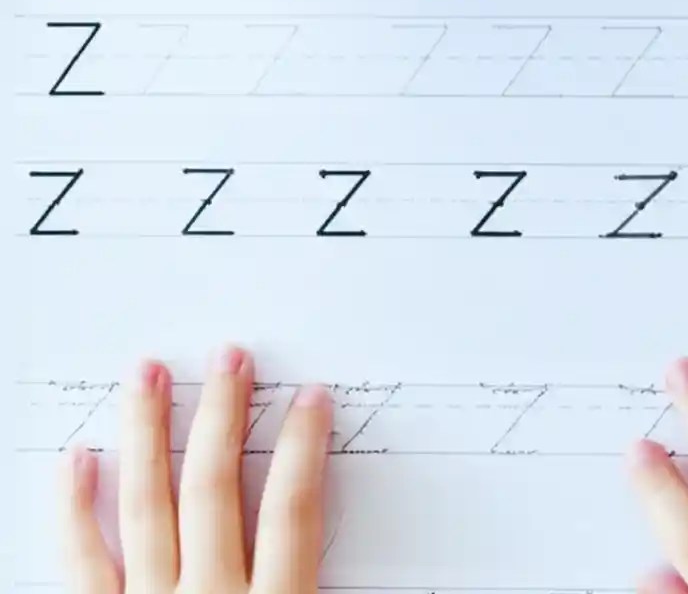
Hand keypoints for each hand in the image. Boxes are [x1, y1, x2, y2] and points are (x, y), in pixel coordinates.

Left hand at [59, 347, 333, 592]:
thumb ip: (319, 585)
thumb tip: (366, 549)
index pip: (290, 510)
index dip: (302, 447)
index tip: (309, 401)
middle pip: (213, 488)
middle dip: (222, 414)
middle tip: (228, 362)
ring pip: (145, 504)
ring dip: (149, 432)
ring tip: (150, 377)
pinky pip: (83, 558)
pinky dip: (76, 506)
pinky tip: (80, 459)